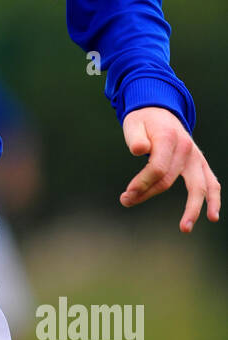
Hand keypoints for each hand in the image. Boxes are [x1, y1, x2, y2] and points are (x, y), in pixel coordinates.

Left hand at [120, 107, 219, 232]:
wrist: (160, 111)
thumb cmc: (144, 121)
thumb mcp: (133, 124)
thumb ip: (135, 137)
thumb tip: (139, 150)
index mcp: (169, 138)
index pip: (157, 168)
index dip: (141, 183)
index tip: (126, 194)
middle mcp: (186, 148)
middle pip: (168, 179)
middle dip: (147, 193)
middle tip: (126, 202)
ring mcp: (196, 157)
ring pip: (198, 186)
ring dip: (192, 208)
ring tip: (184, 228)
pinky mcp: (200, 164)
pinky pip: (211, 183)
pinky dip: (213, 199)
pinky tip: (212, 215)